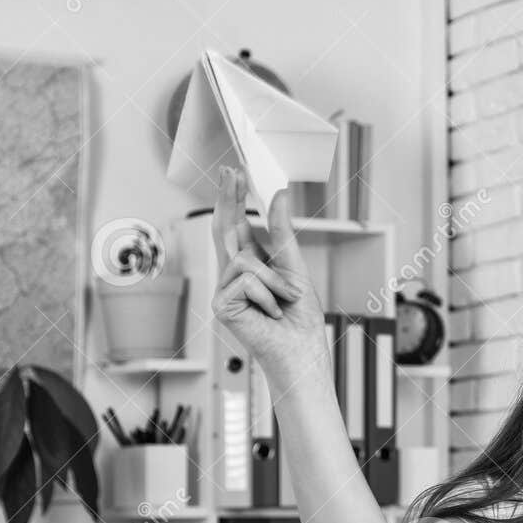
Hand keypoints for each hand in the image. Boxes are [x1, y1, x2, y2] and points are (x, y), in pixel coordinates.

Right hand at [209, 166, 328, 386]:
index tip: (234, 173)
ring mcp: (224, 290)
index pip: (236, 226)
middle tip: (231, 171)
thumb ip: (282, 233)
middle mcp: (232, 276)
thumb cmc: (299, 318)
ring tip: (285, 301)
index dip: (233, 199)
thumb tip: (279, 195)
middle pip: (224, 230)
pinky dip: (268, 295)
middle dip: (229, 199)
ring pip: (244, 259)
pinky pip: (246, 280)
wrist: (301, 352)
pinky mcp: (222, 305)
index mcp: (250, 265)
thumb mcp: (295, 268)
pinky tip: (271, 313)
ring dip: (275, 280)